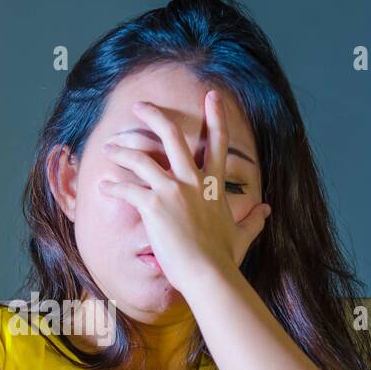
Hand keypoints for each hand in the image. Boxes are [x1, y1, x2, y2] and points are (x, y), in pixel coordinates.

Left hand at [98, 91, 269, 291]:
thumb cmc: (225, 259)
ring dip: (122, 150)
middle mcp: (192, 181)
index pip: (217, 142)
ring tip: (108, 147)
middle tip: (140, 106)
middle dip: (154, 115)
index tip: (212, 95)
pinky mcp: (153, 206)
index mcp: (213, 185)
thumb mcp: (243, 234)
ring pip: (141, 157)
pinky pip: (127, 189)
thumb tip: (267, 211)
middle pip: (172, 134)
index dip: (216, 115)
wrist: (209, 275)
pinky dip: (113, 187)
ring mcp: (172, 191)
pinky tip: (102, 187)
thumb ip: (254, 220)